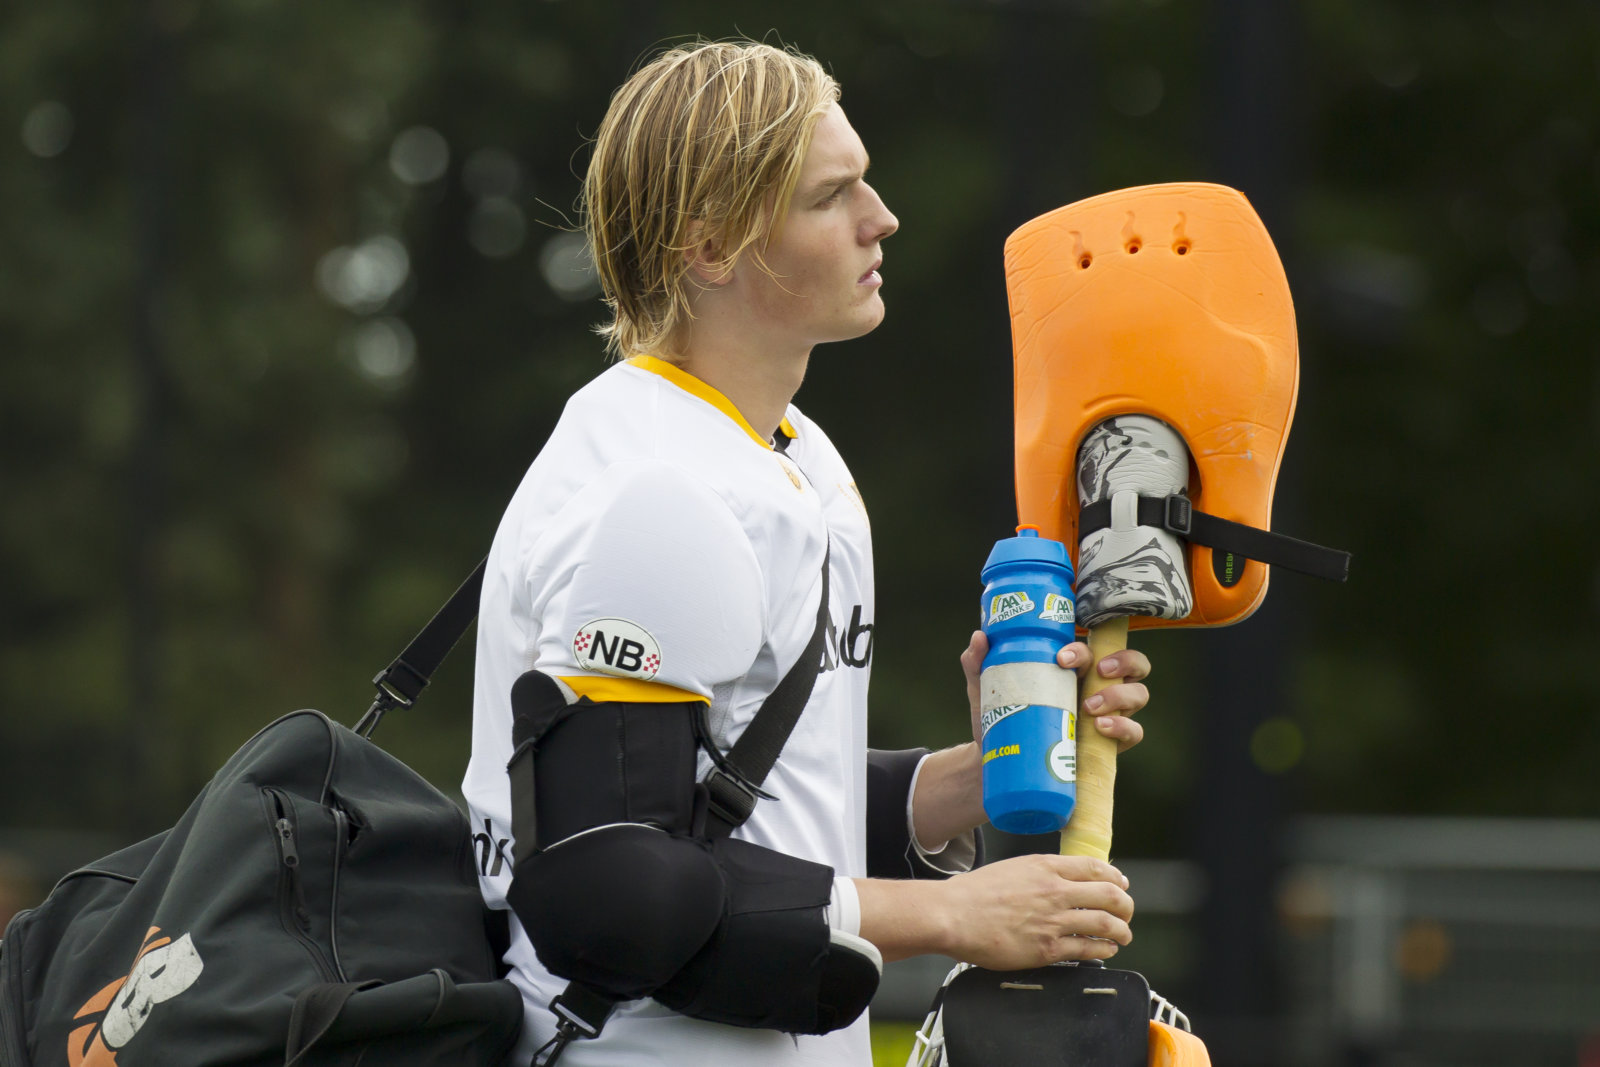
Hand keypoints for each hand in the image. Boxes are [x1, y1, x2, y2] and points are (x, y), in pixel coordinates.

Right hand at [939, 854, 1133, 967]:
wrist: (953, 915)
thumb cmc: (974, 893)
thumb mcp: (1012, 869)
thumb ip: (1039, 873)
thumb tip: (1059, 880)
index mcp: (1046, 867)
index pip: (1096, 867)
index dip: (1115, 877)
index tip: (1121, 884)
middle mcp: (1056, 891)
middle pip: (1110, 895)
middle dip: (1126, 906)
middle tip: (1126, 912)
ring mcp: (1054, 921)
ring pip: (1106, 924)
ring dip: (1121, 931)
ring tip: (1123, 935)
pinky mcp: (1048, 949)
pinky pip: (1088, 949)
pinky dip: (1104, 949)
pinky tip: (1106, 950)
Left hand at [960, 631, 1150, 752]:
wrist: (1002, 763)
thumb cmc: (1002, 717)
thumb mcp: (987, 690)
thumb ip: (979, 663)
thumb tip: (979, 638)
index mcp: (1074, 667)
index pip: (1094, 646)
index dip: (1086, 646)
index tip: (1062, 657)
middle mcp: (1098, 685)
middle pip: (1132, 662)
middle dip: (1122, 661)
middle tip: (1097, 671)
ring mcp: (1109, 714)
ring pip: (1138, 694)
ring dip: (1119, 695)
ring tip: (1089, 708)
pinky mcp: (1111, 743)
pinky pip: (1134, 732)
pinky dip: (1124, 728)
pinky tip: (1101, 728)